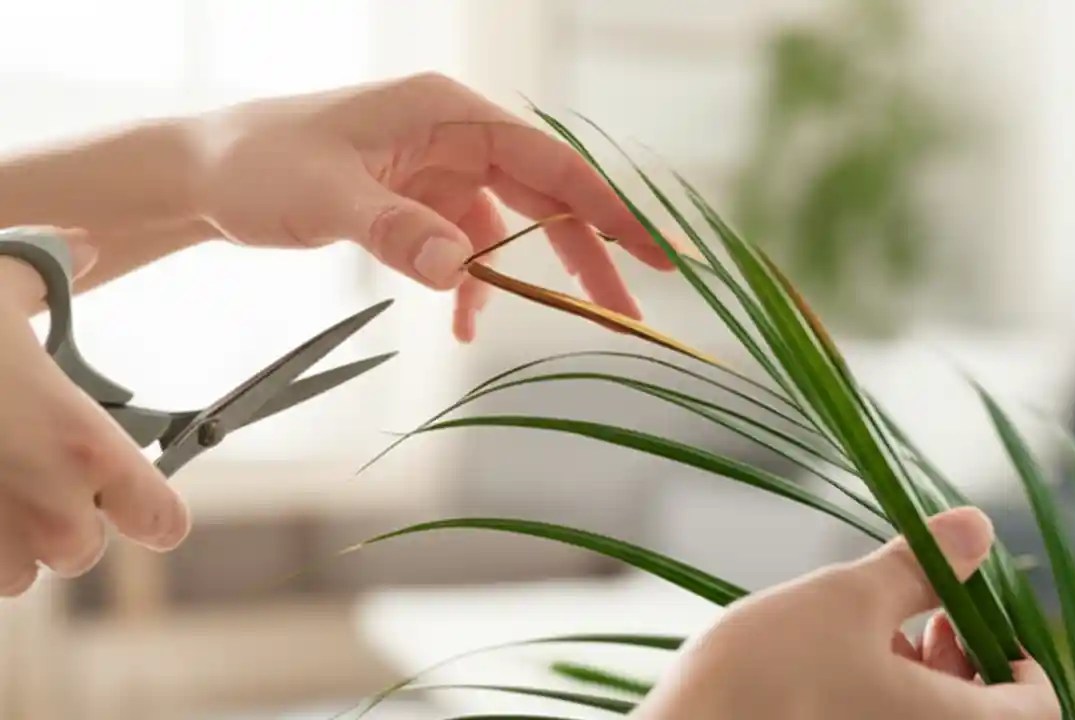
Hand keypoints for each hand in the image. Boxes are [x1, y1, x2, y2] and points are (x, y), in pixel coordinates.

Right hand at [0, 229, 189, 596]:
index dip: (151, 509)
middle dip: (59, 518)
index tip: (132, 494)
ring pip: (21, 575)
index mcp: (85, 446)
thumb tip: (84, 248)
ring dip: (5, 542)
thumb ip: (48, 272)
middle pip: (83, 550)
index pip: (162, 520)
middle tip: (24, 469)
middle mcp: (51, 510)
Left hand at [193, 73, 672, 341]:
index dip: (610, 206)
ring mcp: (438, 168)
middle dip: (586, 251)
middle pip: (545, 194)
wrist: (202, 173)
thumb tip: (462, 272)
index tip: (654, 251)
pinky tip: (464, 322)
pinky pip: (468, 244)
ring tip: (564, 317)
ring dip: (534, 273)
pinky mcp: (418, 200)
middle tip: (624, 307)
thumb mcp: (325, 197)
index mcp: (446, 111)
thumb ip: (396, 232)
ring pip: (514, 222)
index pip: (550, 160)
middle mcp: (452, 134)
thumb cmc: (257, 163)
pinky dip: (474, 284)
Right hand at [635, 508, 1059, 719]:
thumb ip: (919, 568)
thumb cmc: (768, 674)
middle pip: (985, 719)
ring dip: (921, 682)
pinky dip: (882, 707)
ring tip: (873, 635)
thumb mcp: (849, 599)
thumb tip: (977, 527)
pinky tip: (836, 670)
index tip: (969, 614)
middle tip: (925, 615)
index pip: (1038, 705)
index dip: (1015, 653)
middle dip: (961, 660)